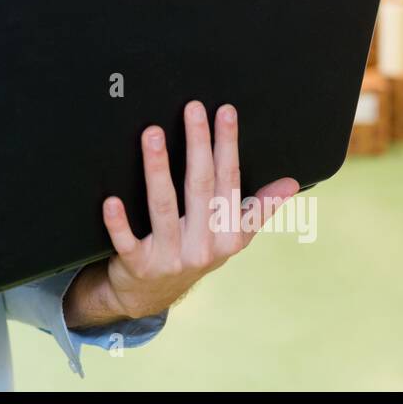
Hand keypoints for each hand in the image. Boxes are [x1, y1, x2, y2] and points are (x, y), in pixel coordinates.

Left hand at [80, 101, 298, 323]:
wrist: (151, 295)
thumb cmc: (194, 253)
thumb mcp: (232, 236)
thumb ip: (258, 209)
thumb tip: (292, 183)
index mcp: (228, 235)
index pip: (229, 180)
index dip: (227, 145)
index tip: (225, 112)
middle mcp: (202, 246)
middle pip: (199, 187)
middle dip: (197, 145)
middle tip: (192, 108)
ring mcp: (170, 257)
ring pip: (163, 207)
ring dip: (157, 169)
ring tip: (152, 134)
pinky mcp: (138, 265)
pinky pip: (127, 242)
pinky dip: (119, 223)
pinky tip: (111, 200)